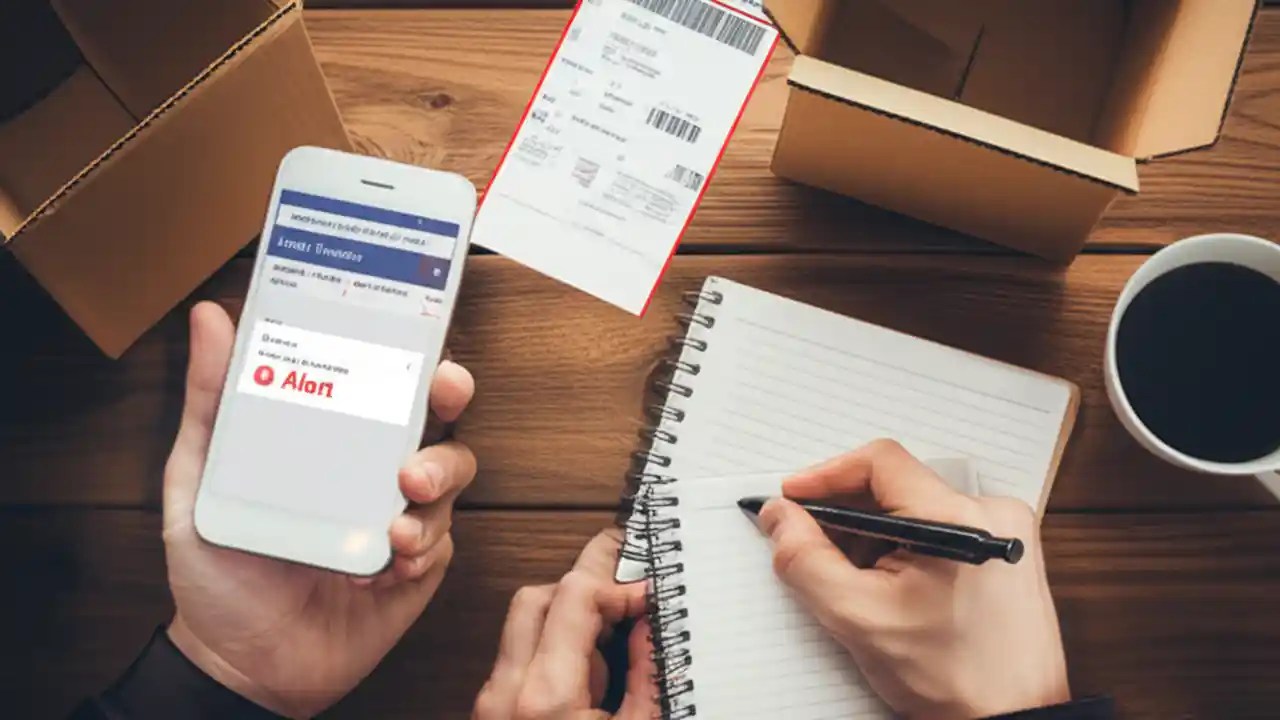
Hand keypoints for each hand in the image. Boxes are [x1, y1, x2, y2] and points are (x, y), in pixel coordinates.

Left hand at [163, 301, 476, 717]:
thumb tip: (210, 318)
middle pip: (436, 415)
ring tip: (400, 506)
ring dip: (438, 478)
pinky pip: (442, 541)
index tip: (422, 339)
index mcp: (332, 437)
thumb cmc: (217, 570)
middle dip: (451, 396)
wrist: (241, 665)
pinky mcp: (418, 565)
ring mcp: (400, 514)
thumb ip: (212, 400)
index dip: (413, 352)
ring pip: (453, 473)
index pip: (383, 379)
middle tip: (443, 395)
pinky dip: (422, 546)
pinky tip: (387, 564)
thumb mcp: (201, 477)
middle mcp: (374, 468)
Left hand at [473, 530, 654, 719]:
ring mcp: (493, 696)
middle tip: (624, 586)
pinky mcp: (490, 706)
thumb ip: (647, 679)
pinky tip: (589, 672)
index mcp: (546, 695)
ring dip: (567, 616)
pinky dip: (554, 645)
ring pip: (523, 621)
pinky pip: (519, 653)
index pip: (574, 597)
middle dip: (585, 587)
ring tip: (611, 637)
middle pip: (537, 596)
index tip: (645, 594)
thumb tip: (651, 624)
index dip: (616, 585)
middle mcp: (508, 688)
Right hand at [759, 439, 1068, 719]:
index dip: (827, 474)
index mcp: (959, 519)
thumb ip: (806, 559)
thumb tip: (779, 516)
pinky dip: (903, 544)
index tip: (794, 498)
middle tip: (811, 542)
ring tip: (855, 577)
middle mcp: (991, 512)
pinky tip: (889, 583)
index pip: (880, 463)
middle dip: (846, 512)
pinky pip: (940, 527)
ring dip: (873, 532)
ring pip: (915, 507)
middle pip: (896, 484)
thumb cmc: (953, 679)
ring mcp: (1004, 531)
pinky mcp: (1005, 550)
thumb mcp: (859, 618)